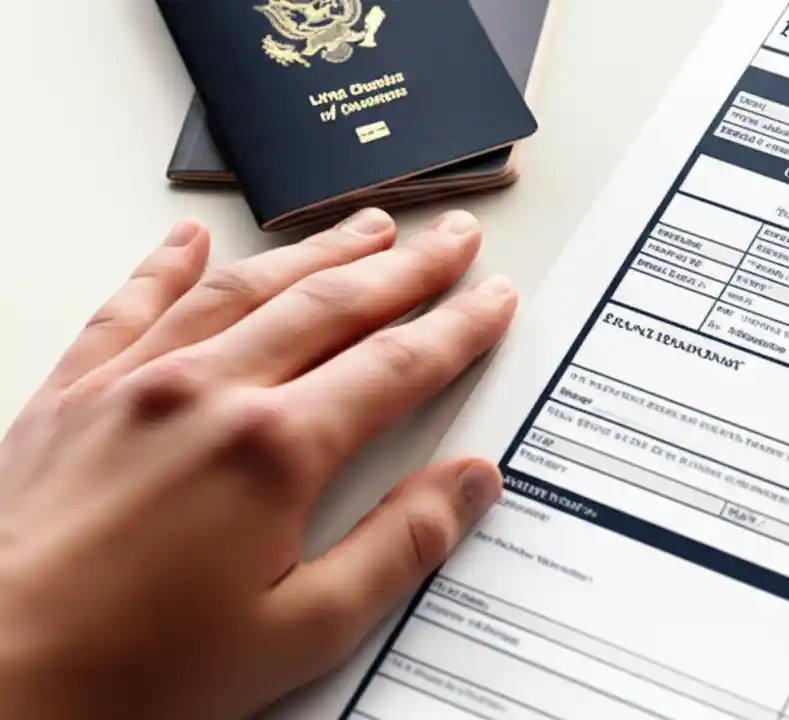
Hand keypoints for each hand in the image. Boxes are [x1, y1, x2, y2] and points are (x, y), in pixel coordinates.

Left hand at [0, 208, 517, 718]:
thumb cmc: (135, 672)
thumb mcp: (300, 631)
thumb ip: (398, 547)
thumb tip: (468, 483)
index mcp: (272, 449)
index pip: (395, 366)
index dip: (456, 328)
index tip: (491, 300)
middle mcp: (204, 394)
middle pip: (331, 306)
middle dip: (405, 268)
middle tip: (451, 239)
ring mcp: (131, 384)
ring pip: (244, 289)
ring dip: (314, 253)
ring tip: (364, 227)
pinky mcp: (69, 396)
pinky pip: (128, 306)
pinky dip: (166, 266)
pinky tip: (190, 241)